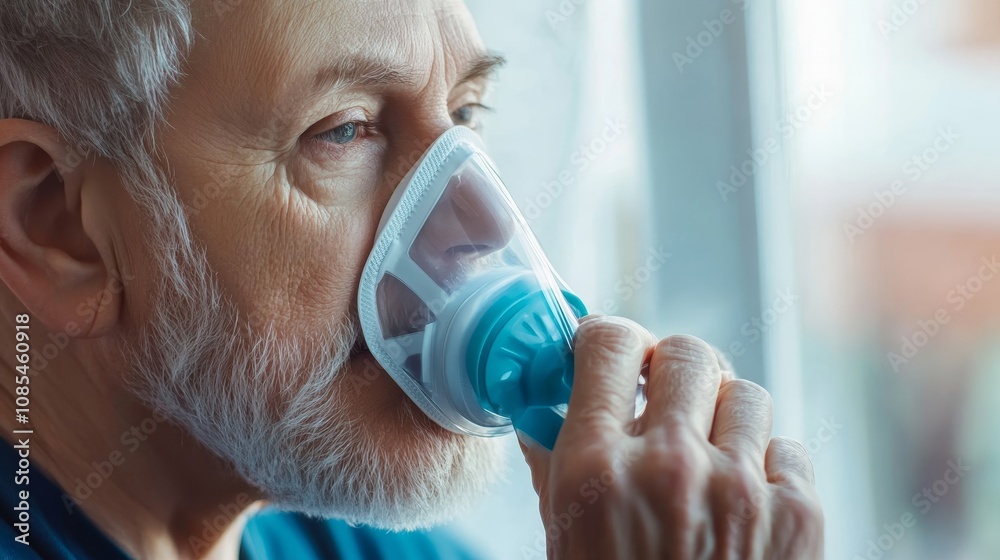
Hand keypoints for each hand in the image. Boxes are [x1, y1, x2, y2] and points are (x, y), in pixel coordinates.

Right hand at [519, 316, 822, 558]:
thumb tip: (540, 406)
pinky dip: (766, 464)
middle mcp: (672, 465)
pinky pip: (787, 447)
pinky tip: (742, 498)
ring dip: (721, 415)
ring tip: (706, 454)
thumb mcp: (561, 539)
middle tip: (661, 399)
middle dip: (670, 370)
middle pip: (687, 352)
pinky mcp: (798, 514)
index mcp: (597, 468)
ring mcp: (742, 488)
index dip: (606, 339)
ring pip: (745, 392)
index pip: (610, 343)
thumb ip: (553, 461)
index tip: (606, 352)